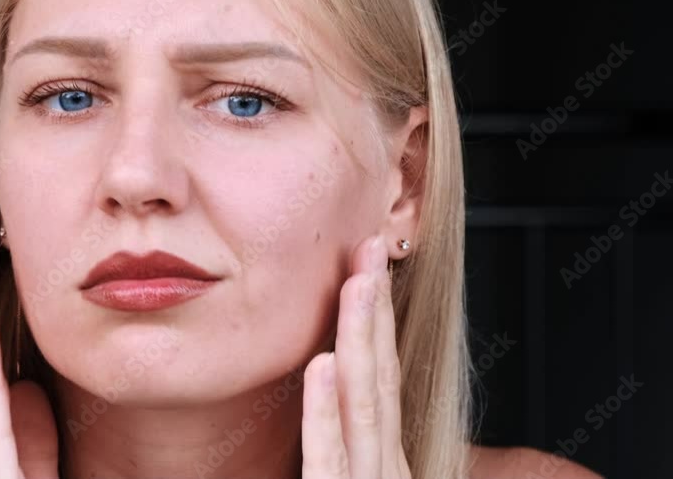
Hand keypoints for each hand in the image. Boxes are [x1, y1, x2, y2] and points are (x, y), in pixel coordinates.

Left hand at [301, 235, 411, 477]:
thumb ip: (339, 454)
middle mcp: (381, 469)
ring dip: (362, 340)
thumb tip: (324, 392)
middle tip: (370, 248)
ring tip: (359, 283)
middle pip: (382, 380)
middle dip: (377, 310)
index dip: (379, 320)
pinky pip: (329, 462)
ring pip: (364, 408)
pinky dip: (325, 413)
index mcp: (381, 462)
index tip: (369, 266)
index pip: (383, 380)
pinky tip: (321, 365)